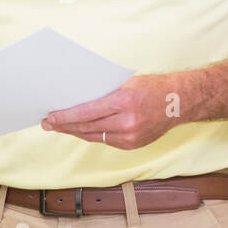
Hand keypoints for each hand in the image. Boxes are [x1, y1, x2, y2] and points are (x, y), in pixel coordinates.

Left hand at [39, 74, 176, 149]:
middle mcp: (127, 122)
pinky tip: (80, 131)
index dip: (65, 116)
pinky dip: (91, 135)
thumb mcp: (126, 83)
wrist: (179, 102)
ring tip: (60, 127)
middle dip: (65, 125)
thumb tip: (76, 100)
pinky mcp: (132, 145)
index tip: (51, 117)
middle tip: (49, 123)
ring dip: (75, 132)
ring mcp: (130, 136)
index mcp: (124, 101)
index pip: (86, 112)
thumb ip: (103, 93)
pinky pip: (105, 141)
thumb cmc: (151, 87)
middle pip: (87, 127)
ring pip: (94, 136)